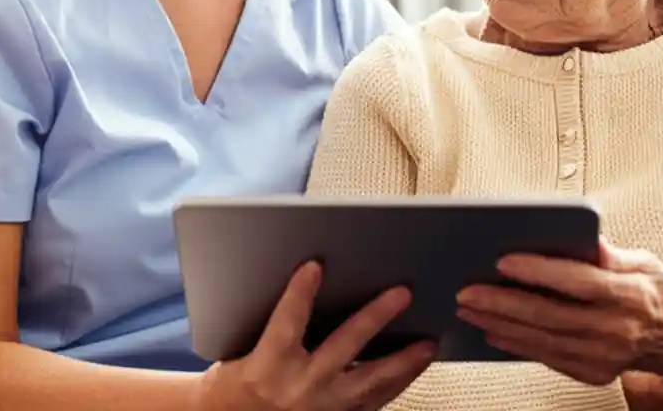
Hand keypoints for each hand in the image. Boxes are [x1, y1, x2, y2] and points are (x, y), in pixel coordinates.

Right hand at [195, 261, 435, 410]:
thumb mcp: (241, 356)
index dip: (300, 293)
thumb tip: (303, 286)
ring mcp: (323, 407)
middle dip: (375, 318)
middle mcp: (300, 387)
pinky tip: (413, 369)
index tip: (314, 266)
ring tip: (427, 344)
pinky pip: (374, 402)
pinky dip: (396, 384)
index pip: (288, 322)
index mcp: (269, 366)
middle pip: (344, 346)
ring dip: (402, 362)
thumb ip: (272, 327)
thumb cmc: (236, 390)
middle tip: (401, 294)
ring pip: (370, 381)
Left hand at [455, 239, 662, 386]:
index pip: (576, 281)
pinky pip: (548, 358)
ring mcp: (605, 357)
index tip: (503, 260)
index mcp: (630, 294)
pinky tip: (492, 332)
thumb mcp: (642, 260)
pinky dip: (516, 345)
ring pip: (541, 341)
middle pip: (549, 315)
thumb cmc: (661, 292)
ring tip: (469, 310)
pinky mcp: (595, 373)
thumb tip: (577, 234)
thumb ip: (606, 252)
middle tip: (467, 291)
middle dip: (502, 303)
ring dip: (499, 326)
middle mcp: (617, 330)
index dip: (538, 271)